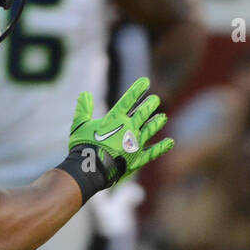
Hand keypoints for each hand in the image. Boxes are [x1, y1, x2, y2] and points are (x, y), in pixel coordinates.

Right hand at [60, 77, 172, 200]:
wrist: (90, 169)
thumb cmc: (83, 146)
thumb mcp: (79, 125)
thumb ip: (83, 109)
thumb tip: (84, 94)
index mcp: (114, 119)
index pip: (128, 100)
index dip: (137, 90)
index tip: (145, 81)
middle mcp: (128, 129)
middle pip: (142, 114)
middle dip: (149, 105)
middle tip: (155, 99)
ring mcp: (134, 144)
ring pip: (149, 130)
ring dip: (156, 123)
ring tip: (163, 117)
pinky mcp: (137, 159)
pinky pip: (152, 152)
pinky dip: (161, 147)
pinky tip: (170, 142)